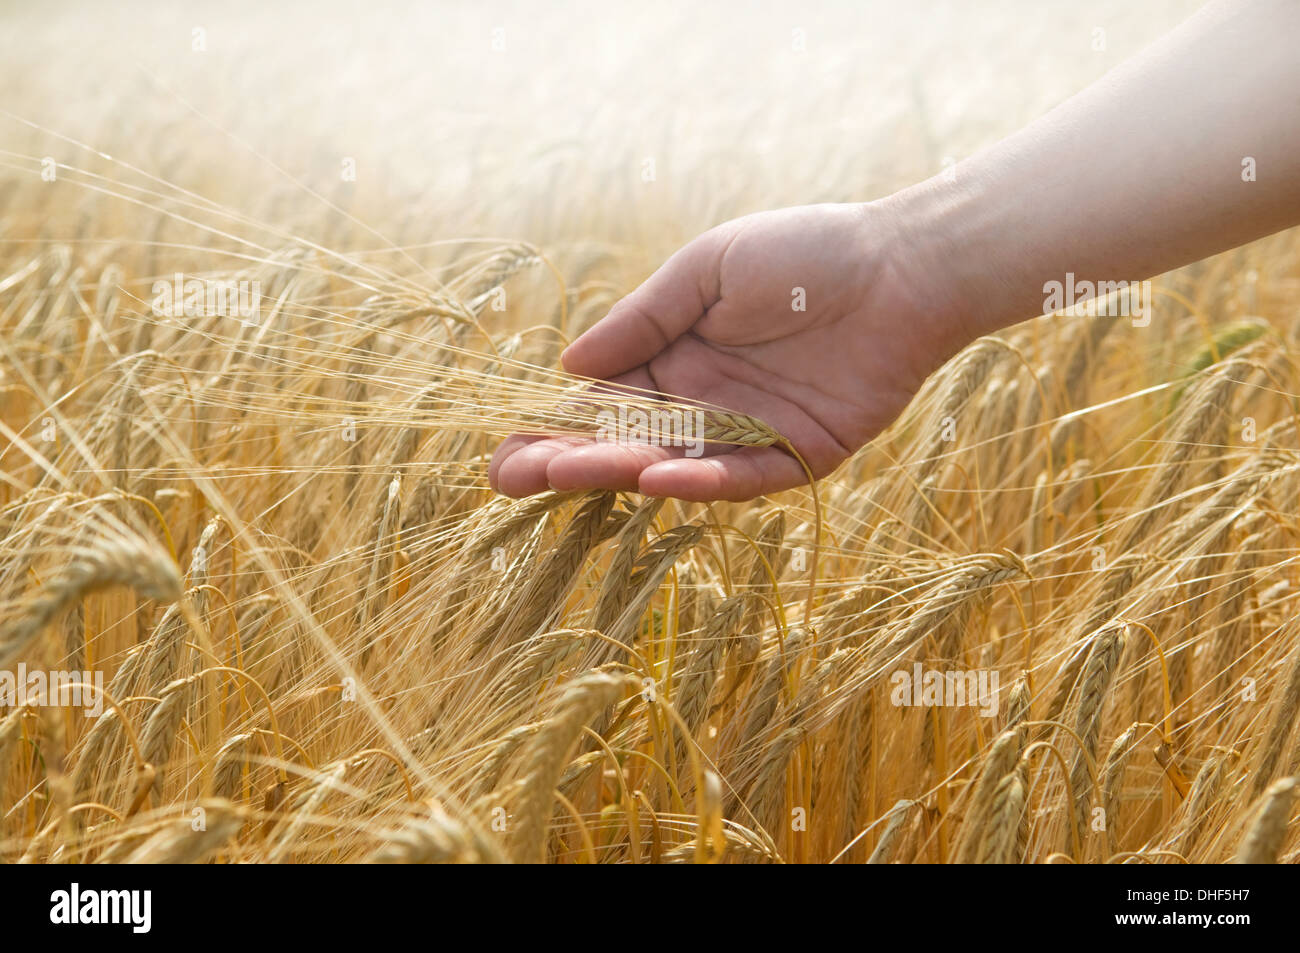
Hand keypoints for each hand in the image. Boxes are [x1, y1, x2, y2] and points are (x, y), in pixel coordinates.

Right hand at [489, 200, 965, 501]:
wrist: (902, 264)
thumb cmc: (804, 253)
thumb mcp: (707, 270)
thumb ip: (643, 320)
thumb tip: (569, 365)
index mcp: (675, 360)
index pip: (601, 407)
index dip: (553, 431)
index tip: (503, 457)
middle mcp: (705, 405)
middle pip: (626, 444)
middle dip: (569, 462)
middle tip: (514, 479)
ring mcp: (750, 435)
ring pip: (675, 465)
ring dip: (624, 471)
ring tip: (569, 472)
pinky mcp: (800, 455)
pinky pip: (745, 476)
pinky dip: (704, 480)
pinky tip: (659, 478)